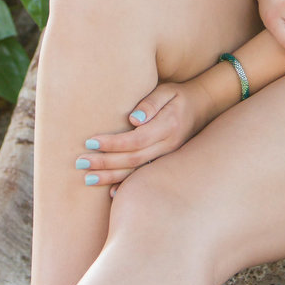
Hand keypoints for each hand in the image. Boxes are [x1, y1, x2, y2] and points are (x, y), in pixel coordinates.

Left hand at [75, 78, 217, 188]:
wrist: (203, 107)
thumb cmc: (178, 96)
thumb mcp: (166, 92)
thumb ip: (150, 104)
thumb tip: (133, 120)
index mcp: (167, 126)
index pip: (136, 139)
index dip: (112, 143)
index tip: (90, 142)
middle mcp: (168, 146)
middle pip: (133, 159)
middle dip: (105, 163)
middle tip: (81, 162)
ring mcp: (168, 157)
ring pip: (137, 172)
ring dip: (111, 177)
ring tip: (88, 179)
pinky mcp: (165, 164)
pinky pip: (145, 177)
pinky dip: (127, 186)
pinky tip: (111, 193)